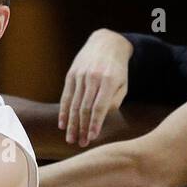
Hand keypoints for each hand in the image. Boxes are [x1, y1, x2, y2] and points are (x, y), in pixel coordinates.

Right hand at [58, 29, 133, 145]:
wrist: (106, 43)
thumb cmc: (118, 69)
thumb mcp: (123, 84)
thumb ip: (114, 101)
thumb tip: (101, 118)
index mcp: (108, 80)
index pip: (99, 106)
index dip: (95, 124)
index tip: (92, 137)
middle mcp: (92, 77)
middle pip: (84, 108)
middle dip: (82, 128)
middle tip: (81, 143)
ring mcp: (80, 75)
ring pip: (74, 104)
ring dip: (72, 124)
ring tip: (71, 139)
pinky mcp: (71, 75)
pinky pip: (65, 96)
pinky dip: (63, 112)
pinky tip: (62, 125)